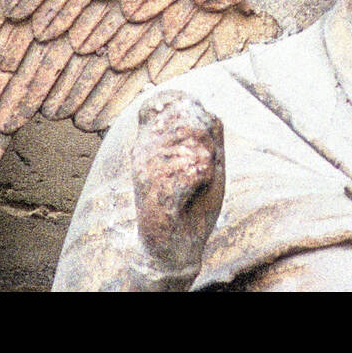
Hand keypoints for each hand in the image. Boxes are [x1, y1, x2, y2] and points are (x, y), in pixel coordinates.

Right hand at [131, 89, 225, 276]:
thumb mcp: (208, 162)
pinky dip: (203, 184)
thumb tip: (205, 106)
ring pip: (197, 147)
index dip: (198, 119)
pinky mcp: (151, 184)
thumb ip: (208, 133)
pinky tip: (188, 199)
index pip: (175, 103)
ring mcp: (144, 165)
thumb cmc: (194, 205)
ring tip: (192, 189)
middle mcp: (143, 148)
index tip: (201, 149)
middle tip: (199, 176)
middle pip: (193, 124)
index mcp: (152, 139)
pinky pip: (196, 169)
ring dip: (207, 170)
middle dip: (208, 150)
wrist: (176, 249)